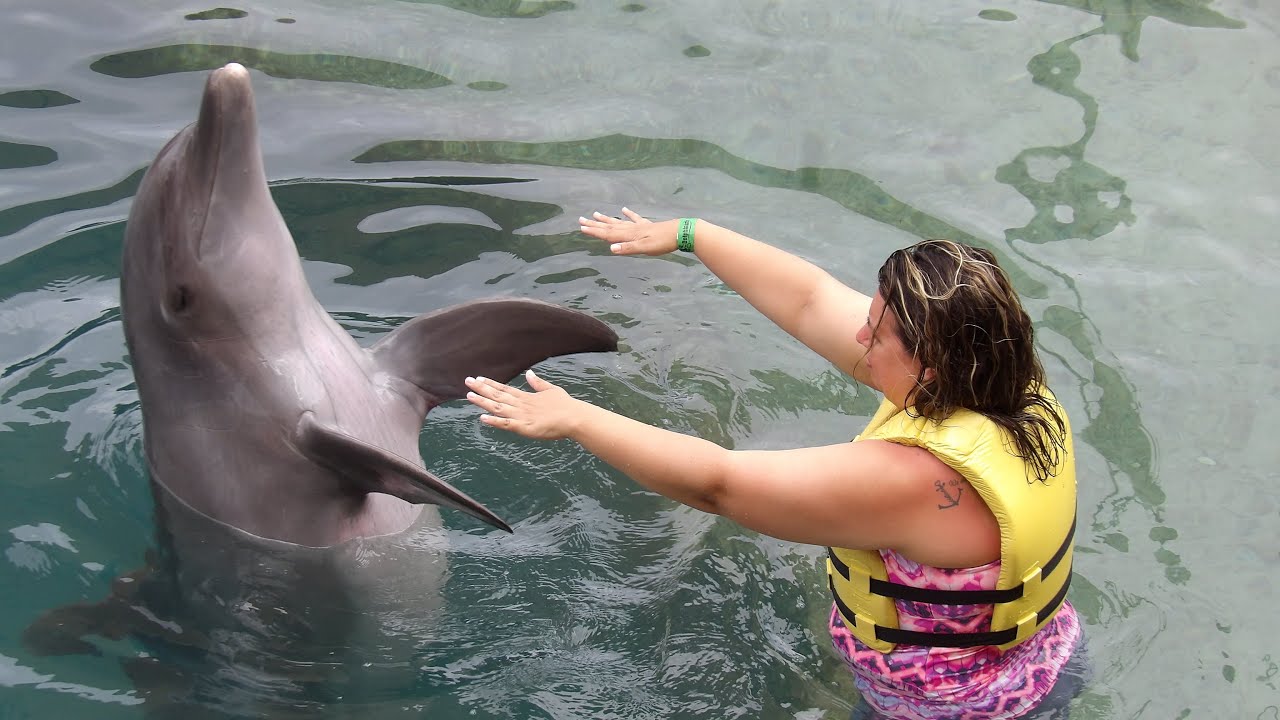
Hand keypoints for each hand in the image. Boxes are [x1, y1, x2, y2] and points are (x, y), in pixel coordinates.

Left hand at [465, 370, 580, 440]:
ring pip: (498, 408)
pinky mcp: (524, 427)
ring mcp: (521, 416)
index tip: (478, 379)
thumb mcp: (551, 390)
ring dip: (483, 402)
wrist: (573, 418)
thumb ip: (538, 383)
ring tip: (470, 396)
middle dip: (481, 389)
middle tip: (467, 381)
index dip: (490, 384)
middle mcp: (520, 404)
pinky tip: (483, 418)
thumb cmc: (565, 405)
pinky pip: (506, 424)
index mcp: (526, 397)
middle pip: (497, 396)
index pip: (504, 389)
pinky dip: (494, 421)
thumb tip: (529, 373)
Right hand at [579, 208, 678, 255]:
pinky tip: (624, 209)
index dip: (594, 231)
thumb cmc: (662, 242)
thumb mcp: (644, 248)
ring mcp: (639, 226)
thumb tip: (610, 249)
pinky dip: (628, 214)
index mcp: (629, 235)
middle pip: (610, 226)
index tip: (581, 227)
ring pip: (619, 222)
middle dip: (595, 224)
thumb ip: (627, 248)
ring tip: (595, 214)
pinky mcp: (647, 225)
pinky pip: (635, 218)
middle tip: (581, 220)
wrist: (680, 232)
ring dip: (607, 219)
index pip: (608, 234)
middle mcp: (631, 229)